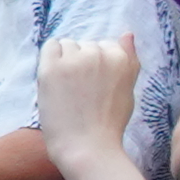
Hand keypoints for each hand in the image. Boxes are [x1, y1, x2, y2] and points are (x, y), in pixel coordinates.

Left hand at [38, 30, 144, 168]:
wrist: (87, 145)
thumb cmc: (109, 122)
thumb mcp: (128, 88)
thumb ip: (129, 59)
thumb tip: (127, 33)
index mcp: (121, 58)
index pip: (105, 45)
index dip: (98, 66)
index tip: (95, 86)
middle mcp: (98, 53)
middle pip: (86, 45)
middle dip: (82, 62)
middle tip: (81, 90)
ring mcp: (74, 60)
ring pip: (67, 45)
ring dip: (65, 60)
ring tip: (69, 86)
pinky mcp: (51, 68)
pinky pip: (50, 47)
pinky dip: (51, 57)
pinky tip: (54, 76)